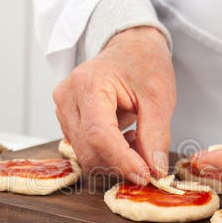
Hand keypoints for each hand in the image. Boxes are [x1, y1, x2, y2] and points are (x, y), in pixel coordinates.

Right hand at [53, 26, 174, 183]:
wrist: (130, 47)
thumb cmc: (143, 64)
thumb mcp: (159, 97)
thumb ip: (155, 136)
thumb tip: (155, 171)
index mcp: (88, 84)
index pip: (99, 135)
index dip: (122, 161)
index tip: (145, 175)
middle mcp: (67, 98)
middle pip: (89, 150)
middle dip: (120, 164)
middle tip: (149, 163)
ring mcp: (62, 110)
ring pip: (85, 155)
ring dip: (114, 160)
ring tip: (137, 141)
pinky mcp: (66, 121)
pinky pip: (84, 150)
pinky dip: (107, 154)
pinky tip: (124, 138)